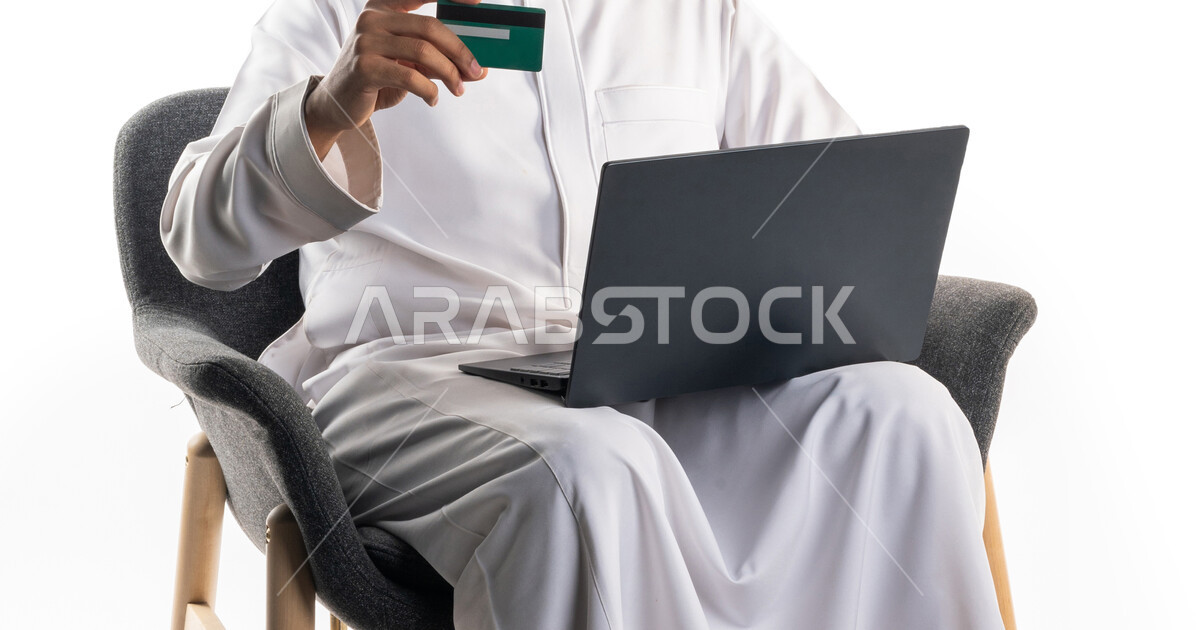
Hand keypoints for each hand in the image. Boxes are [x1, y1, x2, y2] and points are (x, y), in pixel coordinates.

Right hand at [304, 0, 488, 157]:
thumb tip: (477, 69)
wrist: (340, 102)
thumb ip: (439, 59)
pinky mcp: (364, 67)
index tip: (477, 3)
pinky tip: (433, 99)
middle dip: (459, 51)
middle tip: (476, 70)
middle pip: (430, 27)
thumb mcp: (410, 62)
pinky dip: (430, 90)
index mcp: (384, 7)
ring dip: (449, 74)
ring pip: (423, 52)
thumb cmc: (380, 77)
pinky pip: (410, 76)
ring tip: (458, 89)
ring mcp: (366, 41)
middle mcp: (372, 18)